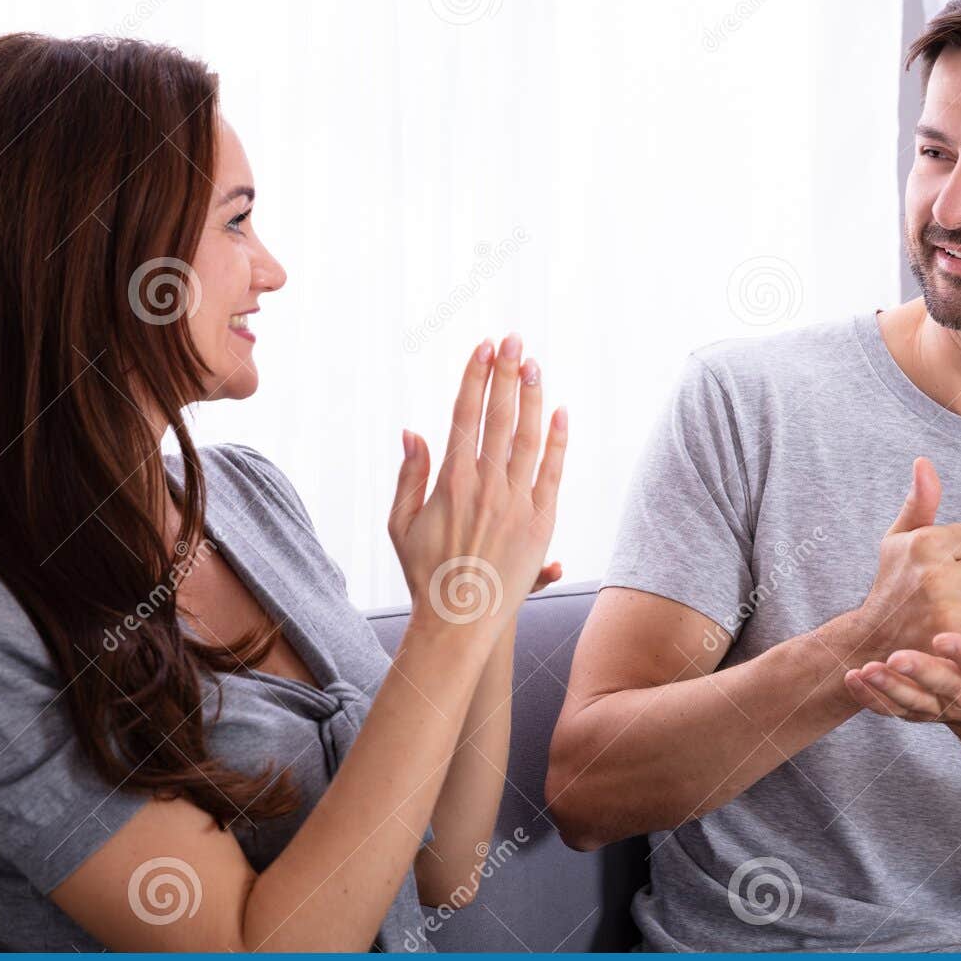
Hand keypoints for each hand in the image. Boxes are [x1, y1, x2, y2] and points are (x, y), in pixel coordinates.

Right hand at [388, 334, 567, 647]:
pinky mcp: (541, 522)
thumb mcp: (401, 523)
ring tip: (533, 363)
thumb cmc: (424, 573)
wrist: (459, 621)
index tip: (482, 348)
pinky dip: (556, 439)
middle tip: (512, 339)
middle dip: (506, 373)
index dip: (475, 378)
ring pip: (528, 437)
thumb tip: (412, 431)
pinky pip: (552, 471)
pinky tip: (558, 411)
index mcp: (451, 481)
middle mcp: (486, 486)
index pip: (465, 415)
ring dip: (531, 396)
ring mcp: (516, 502)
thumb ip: (409, 474)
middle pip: (499, 416)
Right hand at [820, 457, 960, 670]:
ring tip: (957, 614)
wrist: (870, 641)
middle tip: (958, 595)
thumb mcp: (899, 540)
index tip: (955, 567)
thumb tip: (923, 461)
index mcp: (926, 541)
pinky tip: (957, 635)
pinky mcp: (953, 639)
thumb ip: (920, 503)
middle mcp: (935, 572)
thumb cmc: (893, 584)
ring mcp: (944, 607)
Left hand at [842, 615, 960, 742]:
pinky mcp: (918, 712)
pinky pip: (891, 710)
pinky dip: (870, 698)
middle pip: (943, 687)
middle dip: (920, 673)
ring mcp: (939, 707)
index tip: (945, 637)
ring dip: (888, 688)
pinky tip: (851, 679)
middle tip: (896, 656)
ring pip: (912, 702)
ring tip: (864, 670)